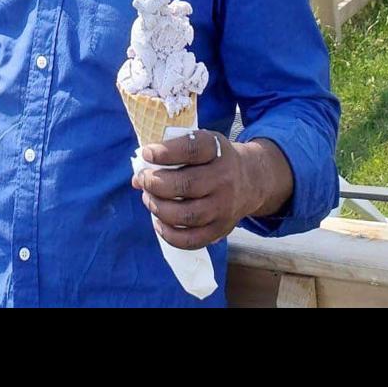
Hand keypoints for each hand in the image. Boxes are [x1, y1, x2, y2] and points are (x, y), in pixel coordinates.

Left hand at [130, 130, 260, 249]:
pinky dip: (170, 234)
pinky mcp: (221, 229)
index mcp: (218, 151)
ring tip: (149, 199)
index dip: (166, 152)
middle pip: (186, 185)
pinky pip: (192, 240)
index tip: (147, 153)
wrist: (251, 180)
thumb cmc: (214, 161)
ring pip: (186, 215)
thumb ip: (169, 157)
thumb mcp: (200, 146)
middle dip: (156, 183)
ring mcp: (224, 207)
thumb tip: (136, 179)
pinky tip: (159, 222)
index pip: (192, 149)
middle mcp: (224, 179)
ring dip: (159, 208)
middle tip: (143, 179)